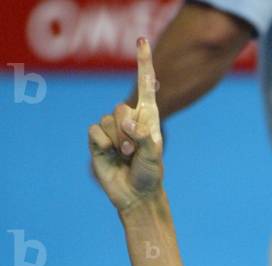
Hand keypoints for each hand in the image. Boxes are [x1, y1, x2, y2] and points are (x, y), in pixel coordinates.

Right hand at [88, 38, 162, 212]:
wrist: (135, 196)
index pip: (146, 85)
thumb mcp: (153, 155)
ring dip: (118, 141)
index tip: (141, 40)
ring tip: (125, 157)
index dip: (143, 63)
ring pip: (107, 120)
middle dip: (127, 131)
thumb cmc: (150, 175)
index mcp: (147, 117)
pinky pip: (94, 130)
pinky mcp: (97, 140)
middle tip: (134, 152)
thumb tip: (125, 121)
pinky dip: (103, 144)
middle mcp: (128, 119)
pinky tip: (111, 156)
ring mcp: (112, 129)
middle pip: (120, 107)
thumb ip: (142, 135)